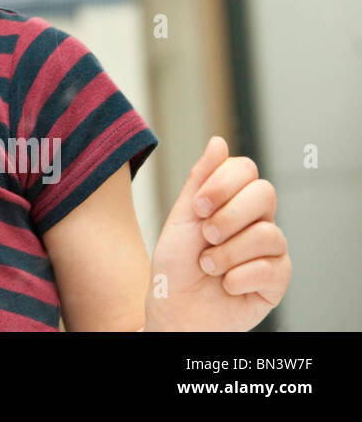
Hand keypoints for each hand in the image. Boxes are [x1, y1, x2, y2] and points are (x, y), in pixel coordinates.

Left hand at [145, 135, 290, 330]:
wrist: (175, 311)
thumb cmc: (175, 265)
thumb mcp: (181, 217)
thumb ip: (200, 179)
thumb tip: (218, 141)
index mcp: (233, 201)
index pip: (246, 169)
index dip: (222, 183)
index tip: (197, 206)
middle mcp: (256, 221)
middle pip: (265, 193)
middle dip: (228, 215)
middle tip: (205, 235)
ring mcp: (270, 250)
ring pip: (268, 233)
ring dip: (226, 253)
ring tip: (208, 266)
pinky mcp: (277, 280)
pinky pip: (273, 268)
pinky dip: (238, 277)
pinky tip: (226, 284)